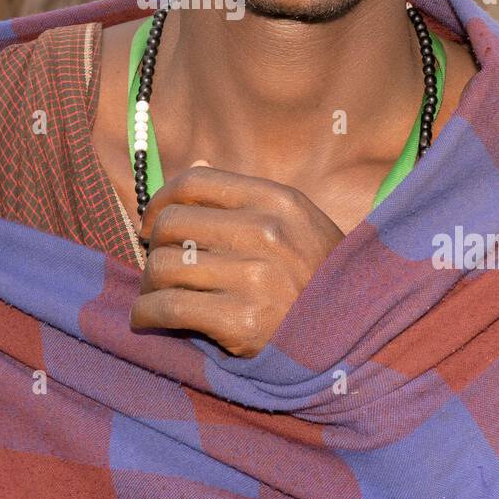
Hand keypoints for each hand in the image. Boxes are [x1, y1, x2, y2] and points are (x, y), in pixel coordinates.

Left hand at [131, 161, 343, 356]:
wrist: (353, 336)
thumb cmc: (319, 275)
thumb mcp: (297, 222)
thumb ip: (245, 196)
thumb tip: (195, 162)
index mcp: (276, 200)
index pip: (195, 181)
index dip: (161, 200)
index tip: (152, 222)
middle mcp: (265, 231)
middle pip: (172, 223)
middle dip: (154, 245)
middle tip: (158, 265)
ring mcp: (253, 276)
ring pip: (163, 265)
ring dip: (149, 284)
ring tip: (156, 294)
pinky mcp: (240, 321)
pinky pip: (168, 308)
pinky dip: (145, 314)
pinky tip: (146, 318)